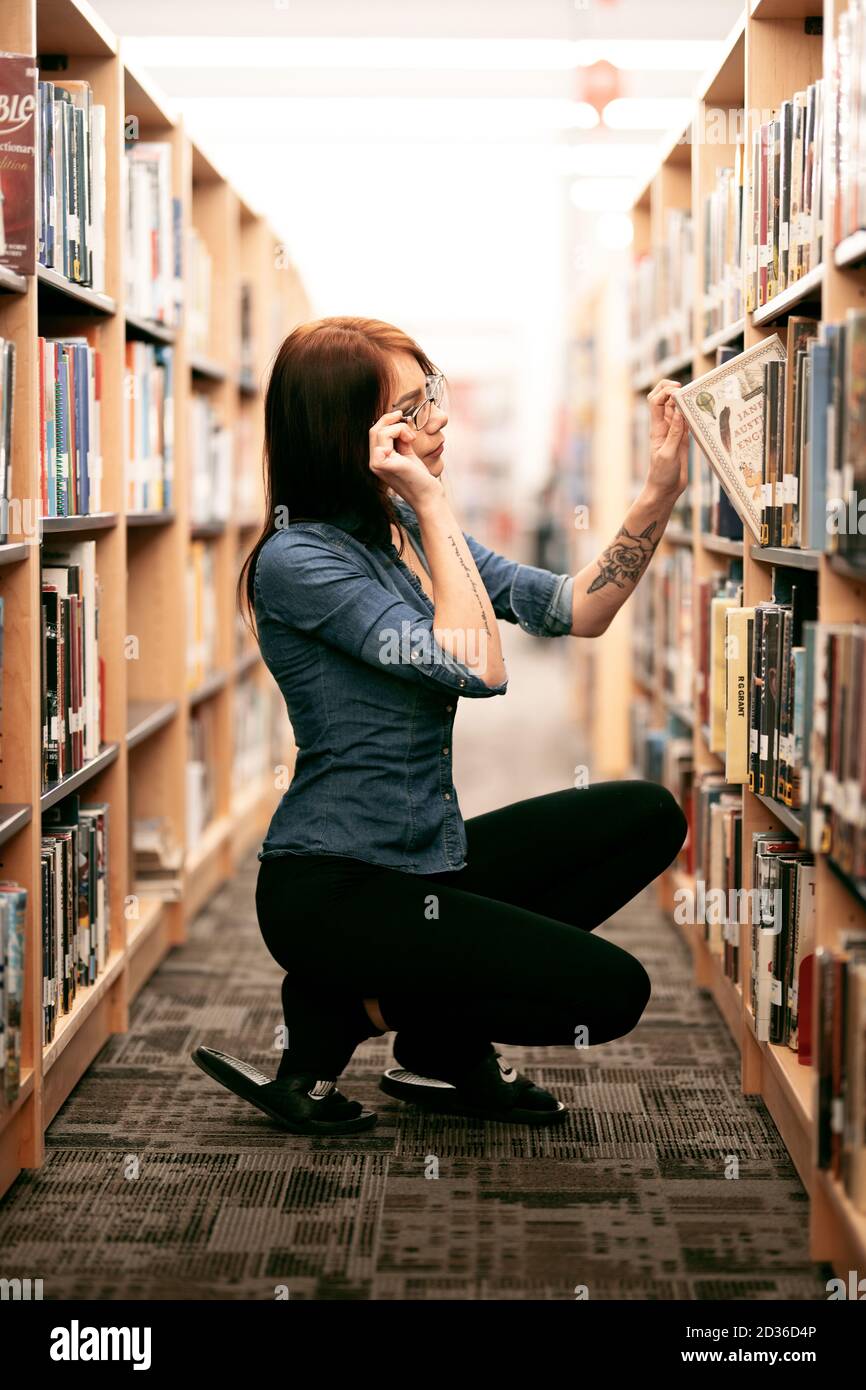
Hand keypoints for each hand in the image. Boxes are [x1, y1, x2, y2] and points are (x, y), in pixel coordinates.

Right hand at [369, 410, 440, 508]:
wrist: (428, 495)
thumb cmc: (420, 477)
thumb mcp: (408, 454)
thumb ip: (400, 441)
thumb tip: (398, 423)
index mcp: (379, 460)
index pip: (374, 434)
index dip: (386, 421)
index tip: (401, 415)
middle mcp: (374, 462)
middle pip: (373, 430)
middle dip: (389, 419)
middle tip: (405, 416)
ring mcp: (376, 463)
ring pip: (379, 431)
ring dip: (399, 427)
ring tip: (412, 437)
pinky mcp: (382, 463)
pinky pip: (385, 435)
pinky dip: (399, 431)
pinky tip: (410, 440)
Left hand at [647, 378, 689, 498]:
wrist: (665, 490)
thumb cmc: (662, 475)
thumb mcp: (668, 454)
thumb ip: (674, 433)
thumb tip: (679, 411)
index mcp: (657, 428)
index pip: (656, 401)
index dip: (665, 391)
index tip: (678, 391)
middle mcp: (665, 426)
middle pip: (665, 399)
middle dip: (673, 389)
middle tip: (688, 389)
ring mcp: (674, 431)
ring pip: (678, 408)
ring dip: (686, 401)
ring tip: (700, 397)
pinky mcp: (683, 438)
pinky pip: (688, 420)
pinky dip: (694, 414)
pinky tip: (703, 412)